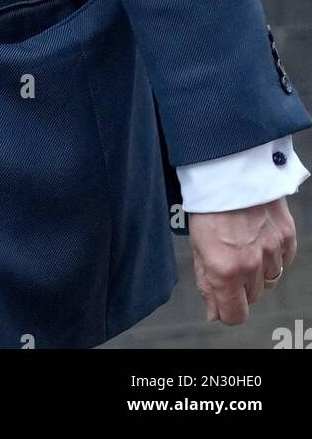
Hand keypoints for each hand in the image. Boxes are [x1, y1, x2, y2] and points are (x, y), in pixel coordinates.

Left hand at [188, 197, 296, 323]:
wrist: (229, 168)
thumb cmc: (208, 203)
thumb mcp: (197, 245)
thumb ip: (207, 283)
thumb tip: (214, 313)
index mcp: (224, 269)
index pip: (234, 315)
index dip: (227, 312)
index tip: (222, 304)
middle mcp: (251, 264)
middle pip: (252, 297)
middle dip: (239, 287)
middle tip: (228, 262)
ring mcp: (272, 250)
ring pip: (269, 281)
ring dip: (257, 272)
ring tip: (243, 247)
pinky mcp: (286, 237)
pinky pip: (283, 262)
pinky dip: (273, 257)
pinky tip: (259, 240)